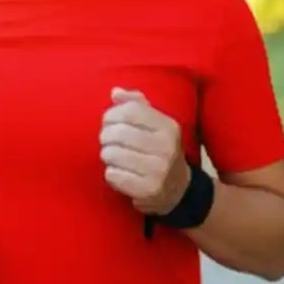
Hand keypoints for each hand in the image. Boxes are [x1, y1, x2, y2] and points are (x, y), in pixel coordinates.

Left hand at [99, 87, 191, 215]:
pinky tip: (119, 172)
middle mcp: (166, 148)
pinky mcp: (147, 190)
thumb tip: (115, 92)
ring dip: (107, 154)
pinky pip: (112, 175)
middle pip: (118, 132)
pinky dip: (110, 173)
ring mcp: (158, 170)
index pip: (131, 111)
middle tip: (107, 140)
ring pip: (112, 154)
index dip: (112, 114)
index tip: (108, 121)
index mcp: (168, 127)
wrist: (178, 188)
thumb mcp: (156, 124)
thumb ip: (136, 104)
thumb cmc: (160, 150)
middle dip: (106, 135)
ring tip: (113, 156)